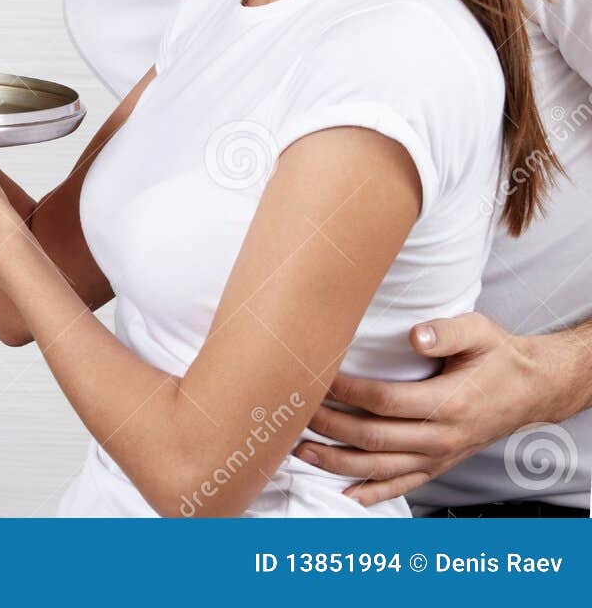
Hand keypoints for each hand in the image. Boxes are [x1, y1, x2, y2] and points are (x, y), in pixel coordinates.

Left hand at [296, 313, 560, 506]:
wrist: (531, 390)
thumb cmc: (498, 357)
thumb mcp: (481, 332)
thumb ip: (447, 332)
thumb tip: (415, 335)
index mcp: (449, 404)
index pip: (385, 401)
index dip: (347, 391)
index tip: (318, 376)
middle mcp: (442, 437)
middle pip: (373, 436)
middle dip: (329, 425)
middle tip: (295, 410)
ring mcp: (439, 456)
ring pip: (379, 467)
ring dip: (337, 461)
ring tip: (300, 450)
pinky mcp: (438, 466)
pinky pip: (401, 485)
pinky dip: (370, 493)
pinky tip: (342, 494)